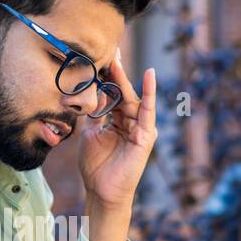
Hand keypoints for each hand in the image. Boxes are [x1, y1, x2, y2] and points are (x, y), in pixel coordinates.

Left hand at [78, 49, 156, 209]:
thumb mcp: (90, 133)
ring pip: (132, 97)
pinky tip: (149, 75)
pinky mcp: (146, 135)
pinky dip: (150, 93)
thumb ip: (94, 113)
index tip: (99, 56)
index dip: (106, 76)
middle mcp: (131, 121)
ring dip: (124, 78)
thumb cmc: (96, 166)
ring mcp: (140, 128)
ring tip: (116, 59)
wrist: (101, 191)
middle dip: (115, 72)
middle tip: (108, 49)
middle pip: (122, 91)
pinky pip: (147, 110)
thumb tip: (93, 92)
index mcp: (117, 120)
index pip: (112, 93)